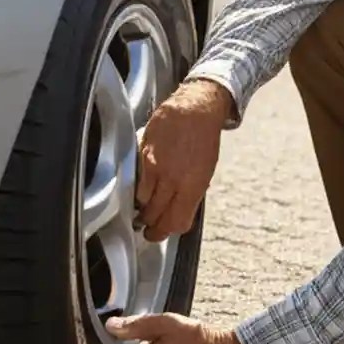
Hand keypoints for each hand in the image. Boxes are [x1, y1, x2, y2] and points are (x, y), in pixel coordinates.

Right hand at [135, 80, 231, 241]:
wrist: (195, 110)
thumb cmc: (203, 139)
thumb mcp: (205, 172)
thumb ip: (191, 194)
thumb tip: (178, 211)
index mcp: (194, 187)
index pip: (177, 223)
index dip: (166, 232)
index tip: (160, 233)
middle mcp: (175, 181)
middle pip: (157, 217)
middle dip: (151, 227)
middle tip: (147, 228)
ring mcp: (158, 169)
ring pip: (144, 203)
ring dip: (143, 209)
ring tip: (143, 209)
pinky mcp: (144, 158)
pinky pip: (138, 184)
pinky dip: (138, 191)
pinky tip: (140, 190)